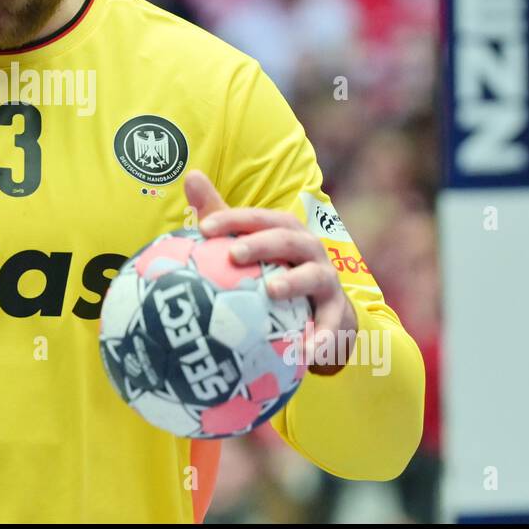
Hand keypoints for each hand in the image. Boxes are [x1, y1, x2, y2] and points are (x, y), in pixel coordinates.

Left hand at [184, 169, 357, 374]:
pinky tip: (302, 353)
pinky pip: (330, 326)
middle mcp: (309, 250)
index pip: (260, 218)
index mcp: (286, 232)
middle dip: (262, 244)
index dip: (234, 219)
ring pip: (313, 276)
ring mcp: (325, 280)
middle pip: (288, 240)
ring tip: (271, 291)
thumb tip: (191, 175)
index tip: (204, 227)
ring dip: (293, 282)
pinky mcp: (337, 313)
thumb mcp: (248, 245)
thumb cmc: (275, 271)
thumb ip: (220, 215)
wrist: (324, 313)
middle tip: (233, 254)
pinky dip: (319, 338)